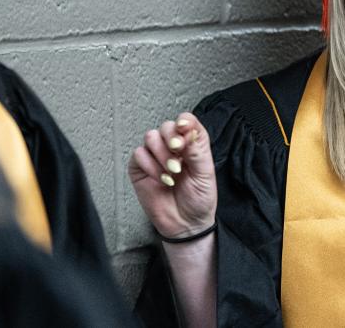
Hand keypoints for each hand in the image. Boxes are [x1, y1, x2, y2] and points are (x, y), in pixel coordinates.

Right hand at [128, 111, 217, 238]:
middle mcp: (172, 147)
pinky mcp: (140, 169)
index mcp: (191, 144)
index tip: (184, 128)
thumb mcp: (205, 173)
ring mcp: (155, 157)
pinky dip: (150, 166)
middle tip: (178, 154)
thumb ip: (197, 149)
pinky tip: (162, 179)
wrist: (186, 224)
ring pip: (150, 137)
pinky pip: (139, 155)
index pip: (185, 121)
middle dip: (171, 139)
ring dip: (162, 154)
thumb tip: (189, 128)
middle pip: (166, 126)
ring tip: (173, 172)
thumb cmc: (199, 199)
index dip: (184, 121)